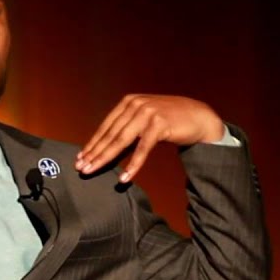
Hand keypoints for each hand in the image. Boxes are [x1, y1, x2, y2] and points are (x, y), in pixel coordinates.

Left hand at [75, 94, 225, 181]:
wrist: (199, 117)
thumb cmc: (169, 121)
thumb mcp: (144, 121)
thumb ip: (127, 130)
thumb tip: (105, 149)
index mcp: (128, 102)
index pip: (105, 127)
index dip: (92, 144)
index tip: (80, 158)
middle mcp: (135, 104)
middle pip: (110, 135)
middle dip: (94, 153)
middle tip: (81, 168)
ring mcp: (147, 113)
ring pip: (121, 141)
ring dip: (105, 158)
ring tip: (92, 171)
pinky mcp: (159, 124)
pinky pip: (142, 149)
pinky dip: (133, 165)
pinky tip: (124, 177)